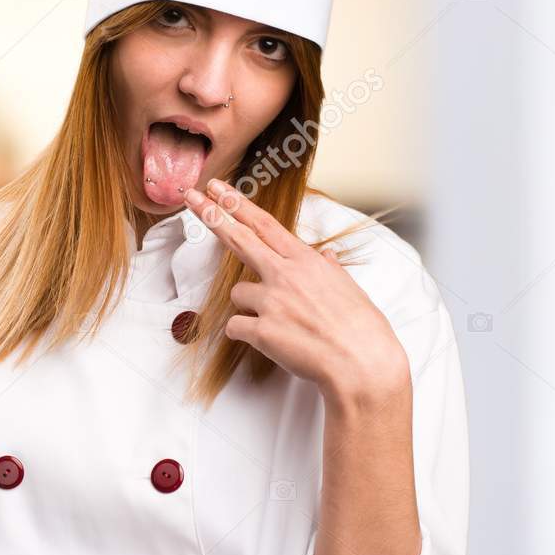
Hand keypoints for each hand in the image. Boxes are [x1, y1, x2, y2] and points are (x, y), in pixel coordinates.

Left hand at [183, 178, 409, 408]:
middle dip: (211, 215)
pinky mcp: (261, 331)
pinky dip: (246, 334)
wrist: (362, 364)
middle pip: (239, 238)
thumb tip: (326, 256)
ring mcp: (271, 302)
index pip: (265, 225)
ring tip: (281, 323)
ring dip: (250, 305)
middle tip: (192, 197)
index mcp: (306, 261)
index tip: (220, 190)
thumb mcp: (350, 288)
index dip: (238, 205)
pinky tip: (270, 342)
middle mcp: (285, 275)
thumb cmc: (362, 330)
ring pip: (239, 293)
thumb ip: (330, 269)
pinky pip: (236, 327)